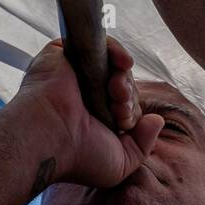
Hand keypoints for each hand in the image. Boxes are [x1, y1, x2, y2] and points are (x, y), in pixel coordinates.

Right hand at [3, 38, 162, 190]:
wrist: (48, 137)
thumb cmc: (79, 157)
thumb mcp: (120, 163)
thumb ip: (142, 145)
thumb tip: (156, 120)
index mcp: (93, 118)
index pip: (125, 104)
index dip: (131, 110)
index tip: (123, 122)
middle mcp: (82, 95)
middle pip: (121, 83)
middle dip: (127, 95)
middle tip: (118, 107)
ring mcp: (73, 73)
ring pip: (112, 64)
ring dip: (123, 77)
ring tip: (116, 91)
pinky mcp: (63, 53)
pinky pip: (98, 42)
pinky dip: (117, 51)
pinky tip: (123, 64)